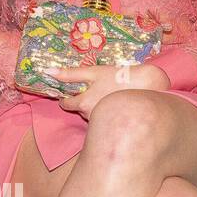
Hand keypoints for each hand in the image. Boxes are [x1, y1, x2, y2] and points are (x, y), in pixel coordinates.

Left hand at [52, 62, 169, 118]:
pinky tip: (114, 100)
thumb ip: (70, 74)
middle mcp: (91, 116)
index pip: (65, 104)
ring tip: (107, 92)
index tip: (69, 91)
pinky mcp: (114, 124)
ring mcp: (103, 122)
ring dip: (95, 105)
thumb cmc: (119, 77)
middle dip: (82, 100)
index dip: (66, 96)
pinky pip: (104, 118)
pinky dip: (105, 110)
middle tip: (94, 89)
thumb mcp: (93, 72)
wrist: (148, 86)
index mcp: (83, 104)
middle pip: (79, 109)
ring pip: (92, 114)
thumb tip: (47, 72)